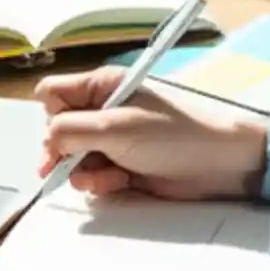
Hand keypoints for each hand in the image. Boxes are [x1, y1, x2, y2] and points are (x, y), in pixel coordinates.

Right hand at [35, 67, 268, 199]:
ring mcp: (114, 140)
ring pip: (74, 158)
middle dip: (64, 151)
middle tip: (75, 165)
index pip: (51, 94)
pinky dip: (102, 183)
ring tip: (110, 177)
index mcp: (101, 87)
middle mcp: (103, 110)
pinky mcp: (124, 166)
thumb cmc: (172, 135)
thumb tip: (46, 143)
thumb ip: (69, 131)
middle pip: (59, 130)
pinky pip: (94, 176)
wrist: (223, 163)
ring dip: (84, 172)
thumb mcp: (115, 127)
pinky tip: (121, 183)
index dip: (51, 116)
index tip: (61, 137)